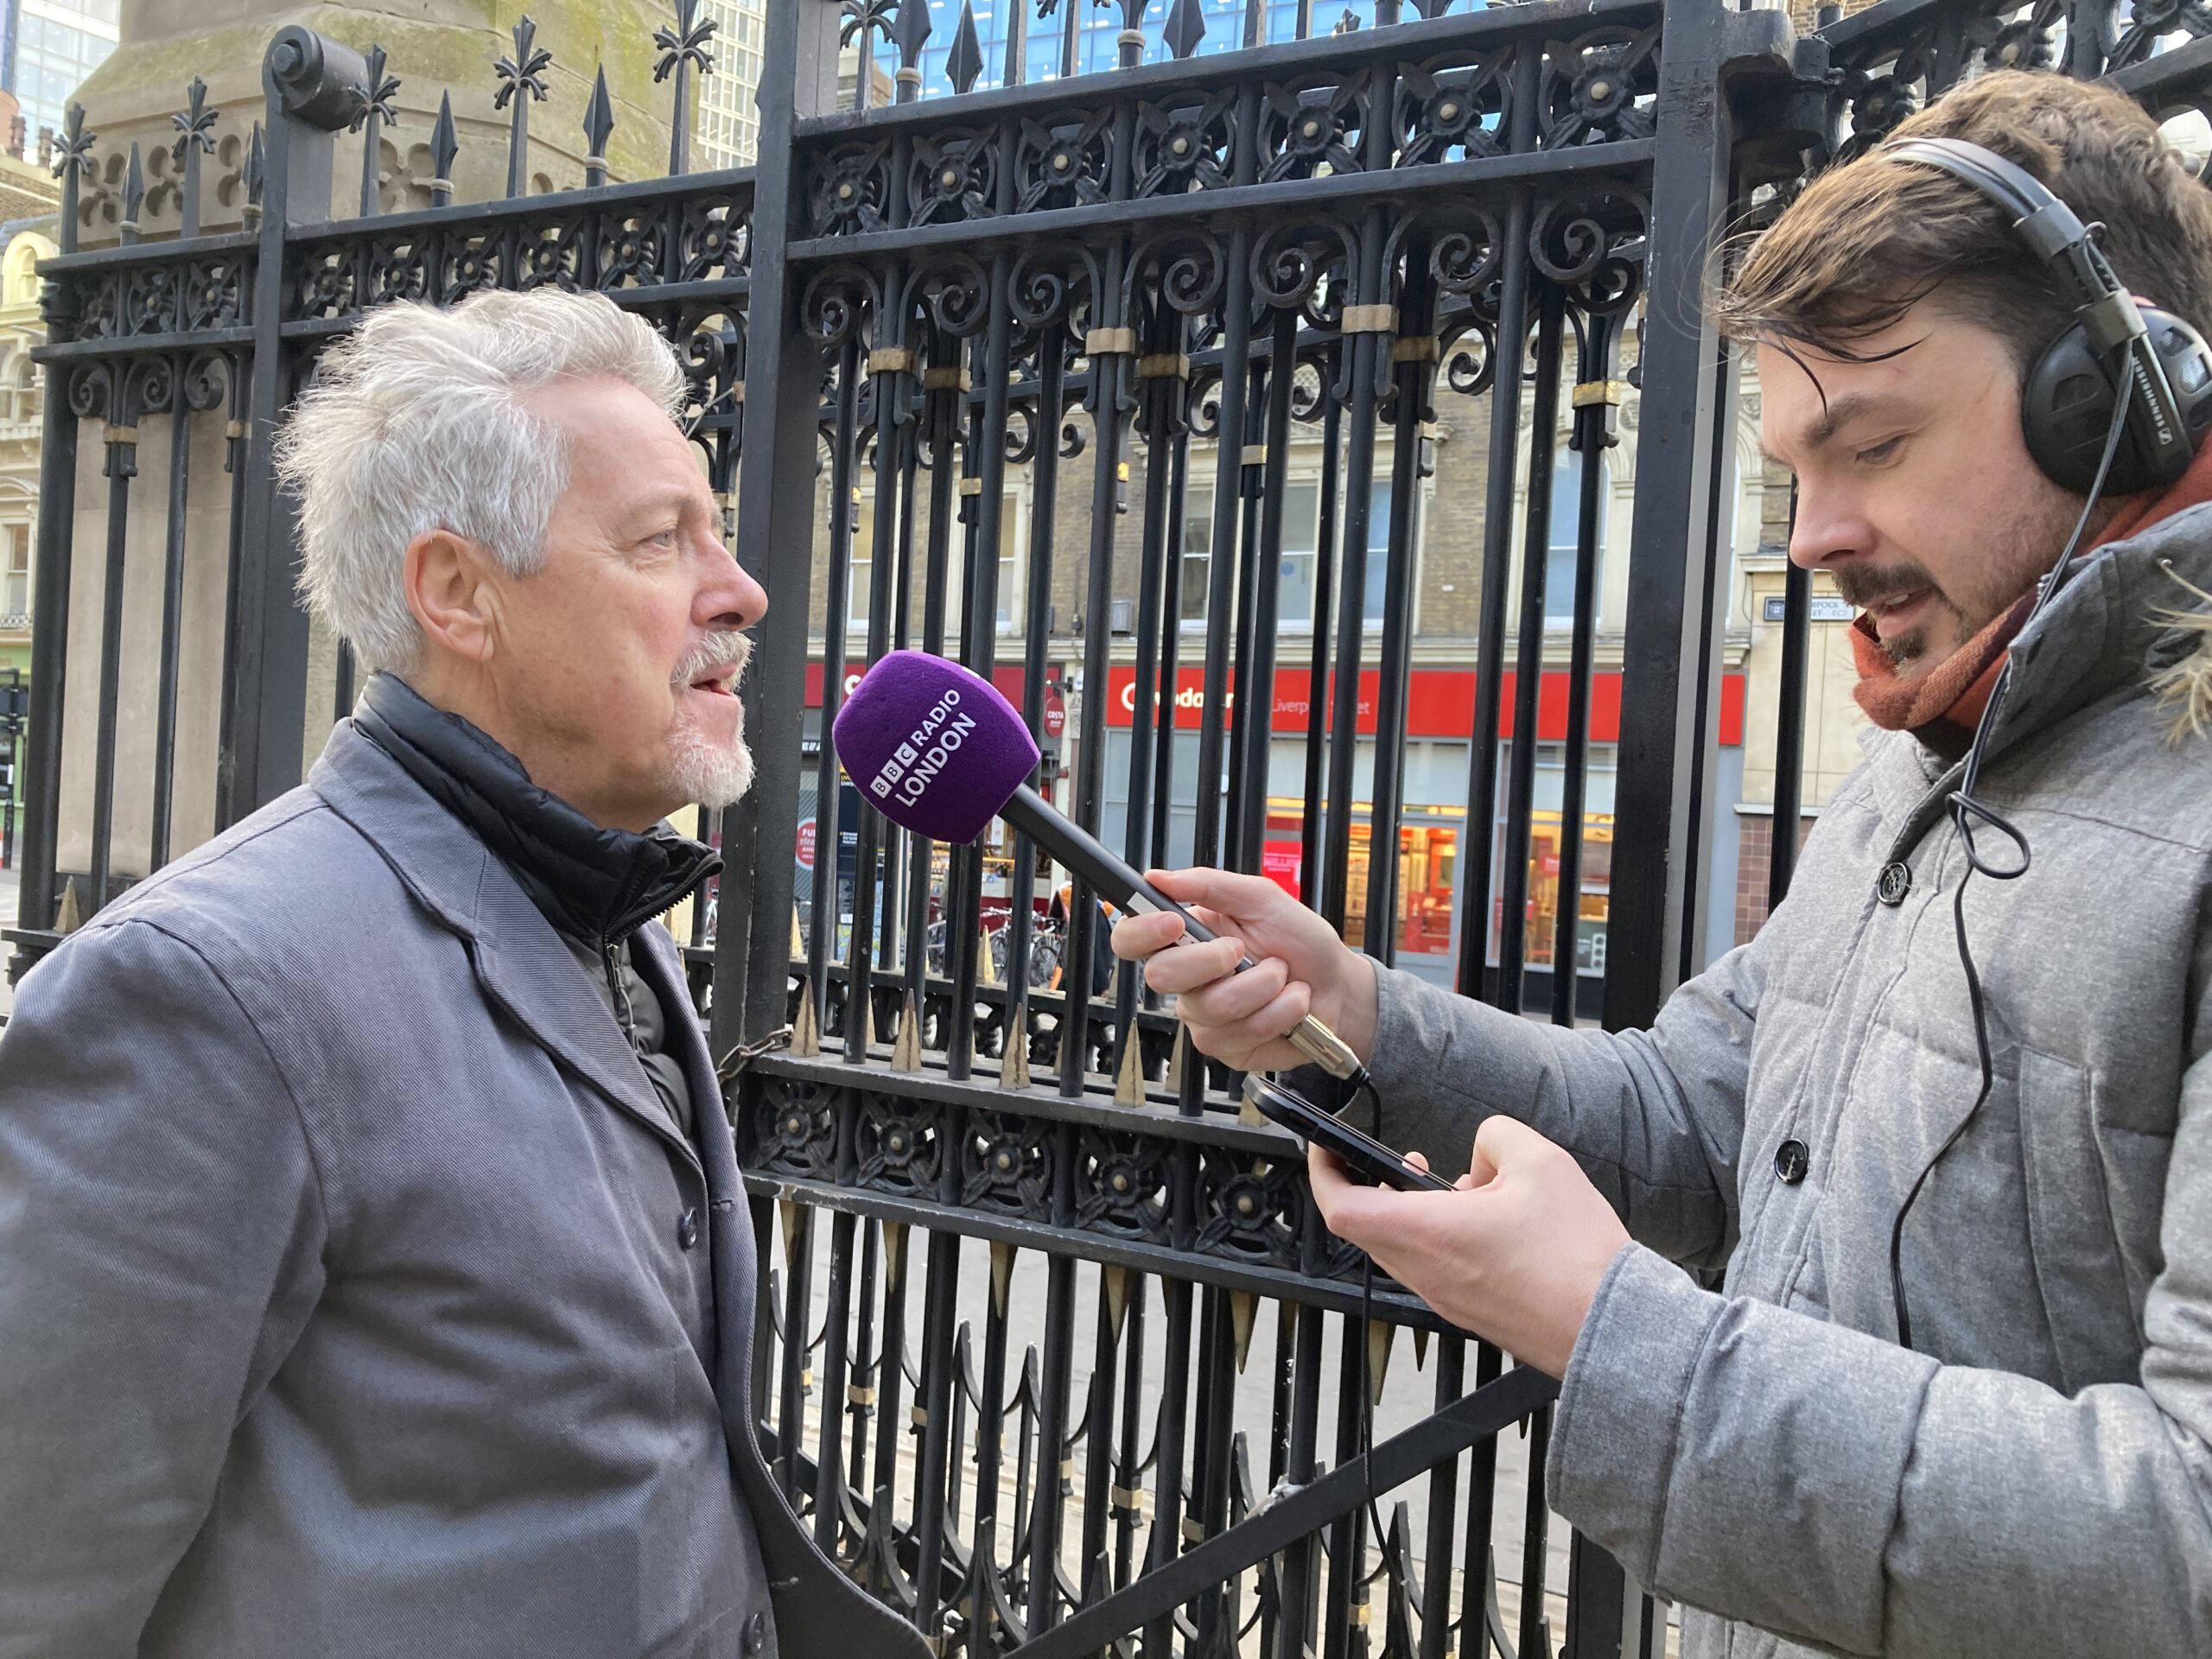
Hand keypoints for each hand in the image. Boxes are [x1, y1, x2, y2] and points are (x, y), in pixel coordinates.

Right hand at [1108, 867, 1376, 1072]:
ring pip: (1213, 1006)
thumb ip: (1209, 884)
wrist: (1339, 986)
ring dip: (1264, 985)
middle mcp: (1186, 982)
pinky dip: (1280, 1012)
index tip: (1174, 923)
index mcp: (1185, 939)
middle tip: (1245, 950)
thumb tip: (1158, 877)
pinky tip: (1291, 1005)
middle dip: (1213, 959)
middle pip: (1161, 977)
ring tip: (1283, 976)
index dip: (1141, 932)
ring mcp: (1203, 1019)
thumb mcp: (1261, 898)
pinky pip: (1243, 1032)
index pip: (1131, 940)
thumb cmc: (1299, 940)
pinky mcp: (1227, 1049)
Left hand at [1307, 1117, 1629, 1378]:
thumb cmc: (1578, 1260)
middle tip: (1403, 1162)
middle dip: (1376, 1186)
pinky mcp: (1469, 1312)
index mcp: (1428, 1235)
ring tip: (1463, 1187)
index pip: (1341, 1208)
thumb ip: (1497, 1137)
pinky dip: (1442, 1237)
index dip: (1323, 1172)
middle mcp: (1426, 1273)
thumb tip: (1483, 1149)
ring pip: (1402, 1247)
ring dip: (1414, 1211)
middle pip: (1367, 1227)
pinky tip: (1488, 1220)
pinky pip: (1433, 1268)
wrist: (1612, 1328)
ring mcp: (1446, 1299)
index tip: (1326, 1149)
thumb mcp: (1541, 1162)